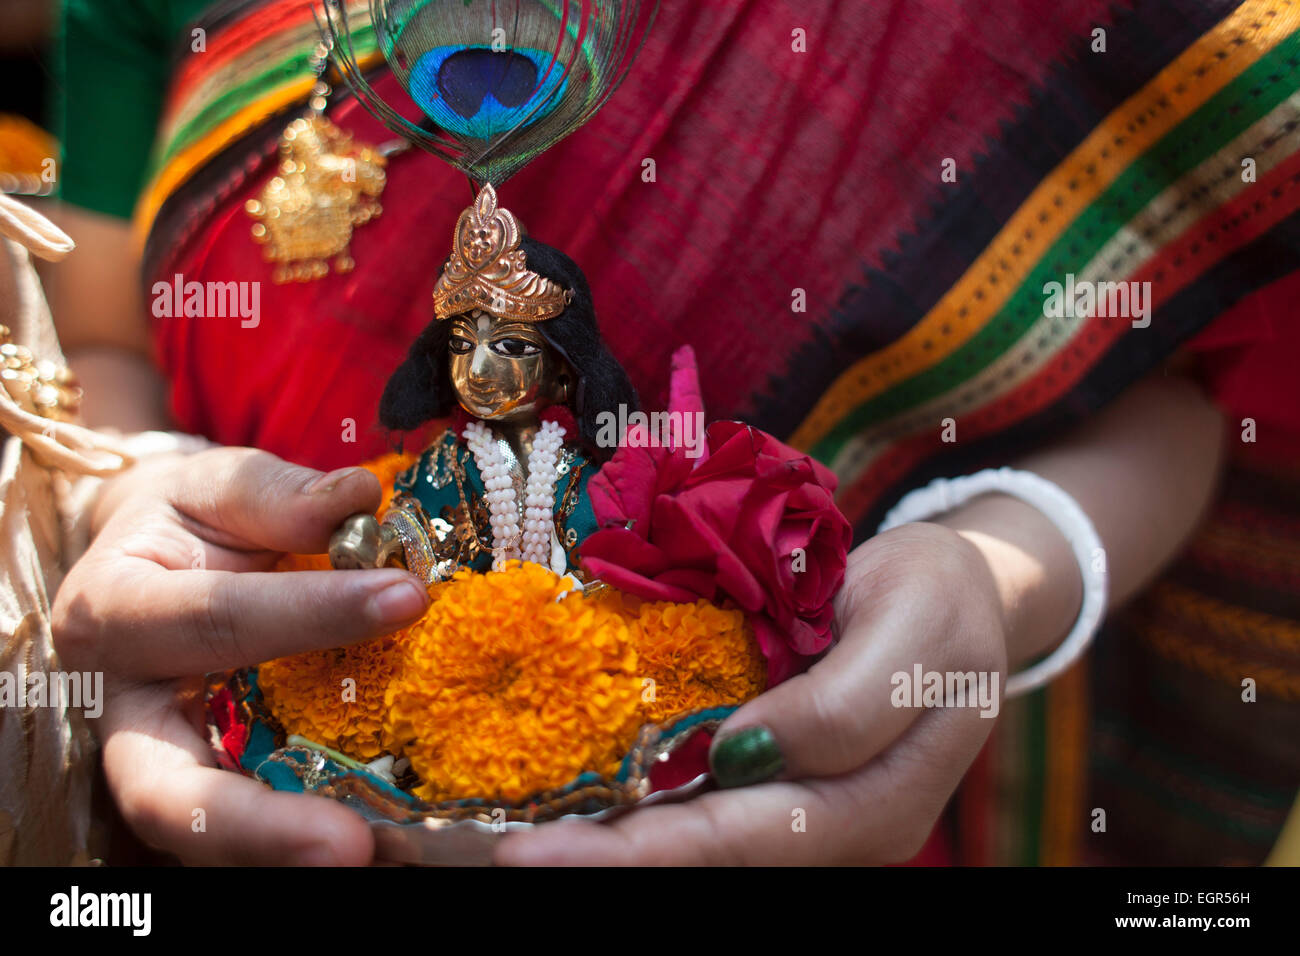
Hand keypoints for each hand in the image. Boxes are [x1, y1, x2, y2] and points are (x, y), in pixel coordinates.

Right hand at [53, 447, 430, 864]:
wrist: (159, 557)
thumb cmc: (188, 521)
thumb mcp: (215, 484)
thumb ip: (275, 496)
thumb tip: (355, 500)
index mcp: (114, 614)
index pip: (216, 622)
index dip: (311, 613)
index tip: (406, 595)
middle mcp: (125, 711)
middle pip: (167, 794)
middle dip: (255, 829)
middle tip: (350, 845)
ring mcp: (165, 762)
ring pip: (215, 835)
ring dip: (297, 855)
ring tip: (392, 857)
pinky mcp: (218, 785)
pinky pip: (267, 824)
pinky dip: (328, 843)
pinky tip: (410, 845)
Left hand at [495, 522, 1007, 864]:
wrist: (964, 594)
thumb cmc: (940, 597)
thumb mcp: (916, 623)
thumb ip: (845, 702)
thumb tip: (742, 756)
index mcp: (880, 801)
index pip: (748, 837)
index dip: (648, 851)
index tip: (543, 854)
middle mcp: (839, 829)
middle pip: (712, 858)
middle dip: (607, 861)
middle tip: (511, 856)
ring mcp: (809, 815)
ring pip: (701, 846)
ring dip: (612, 845)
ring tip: (520, 839)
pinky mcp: (781, 786)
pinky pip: (702, 810)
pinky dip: (637, 814)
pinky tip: (579, 806)